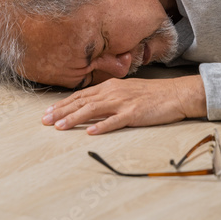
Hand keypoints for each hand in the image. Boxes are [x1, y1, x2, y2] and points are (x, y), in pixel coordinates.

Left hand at [41, 75, 205, 134]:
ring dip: (74, 119)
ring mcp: (123, 102)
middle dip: (61, 111)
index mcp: (109, 87)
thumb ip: (108, 97)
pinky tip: (90, 132)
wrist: (175, 94)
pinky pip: (115, 121)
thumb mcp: (126, 91)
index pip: (80, 95)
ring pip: (93, 110)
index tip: (48, 112)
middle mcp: (112, 92)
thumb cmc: (151, 94)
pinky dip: (102, 126)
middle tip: (45, 121)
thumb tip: (91, 105)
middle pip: (81, 102)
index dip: (62, 104)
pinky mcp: (134, 113)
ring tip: (60, 127)